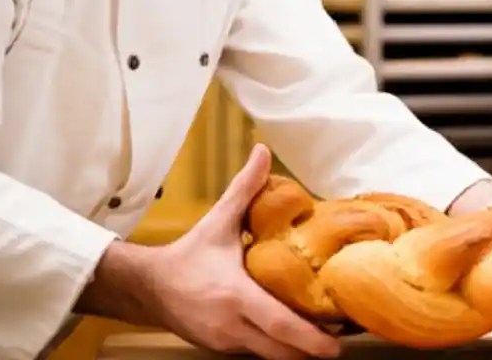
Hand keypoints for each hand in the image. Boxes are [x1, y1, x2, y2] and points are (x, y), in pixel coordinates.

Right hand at [148, 144, 341, 359]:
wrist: (147, 287)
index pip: (280, 326)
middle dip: (313, 350)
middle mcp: (232, 326)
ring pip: (271, 355)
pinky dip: (279, 347)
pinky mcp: (222, 349)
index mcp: (235, 296)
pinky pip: (258, 352)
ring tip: (329, 338)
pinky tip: (298, 336)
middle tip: (344, 342)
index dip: (311, 338)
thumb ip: (245, 188)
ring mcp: (226, 343)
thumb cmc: (189, 255)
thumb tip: (262, 151)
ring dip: (298, 350)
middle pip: (282, 352)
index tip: (337, 344)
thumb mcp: (218, 221)